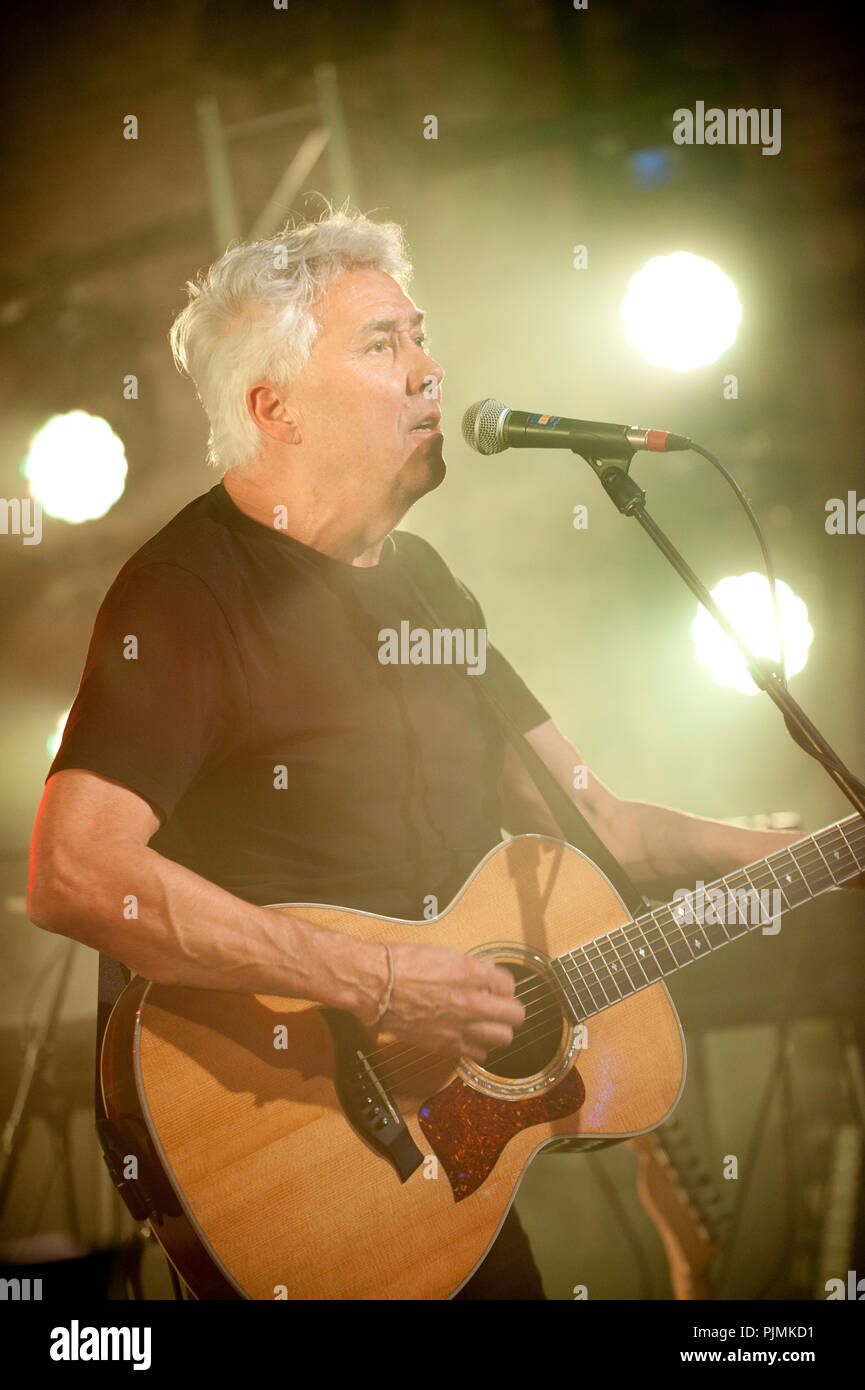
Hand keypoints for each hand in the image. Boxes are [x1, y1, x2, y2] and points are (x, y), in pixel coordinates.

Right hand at [363, 941, 524, 1062]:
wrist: (374, 985)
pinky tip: (470, 1039)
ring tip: (489, 1025)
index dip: (503, 984)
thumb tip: (482, 970)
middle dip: (510, 1009)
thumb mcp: (441, 952)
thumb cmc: (401, 962)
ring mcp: (460, 1026)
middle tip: (501, 1007)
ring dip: (498, 1030)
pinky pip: (477, 1054)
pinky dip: (478, 1048)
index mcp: (471, 973)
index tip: (495, 985)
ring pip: (502, 1039)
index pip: (509, 984)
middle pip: (515, 1014)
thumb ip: (468, 966)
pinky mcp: (445, 1044)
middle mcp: (472, 1002)